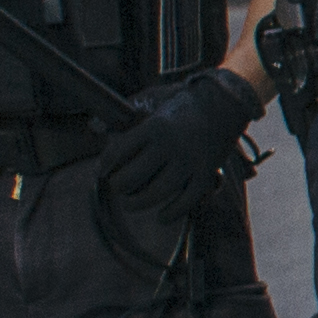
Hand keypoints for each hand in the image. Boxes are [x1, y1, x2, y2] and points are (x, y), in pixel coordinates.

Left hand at [96, 66, 267, 229]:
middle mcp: (170, 146)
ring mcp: (189, 162)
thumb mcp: (152, 101)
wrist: (224, 103)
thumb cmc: (183, 102)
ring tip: (131, 203)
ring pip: (157, 193)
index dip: (105, 164)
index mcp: (153, 127)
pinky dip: (172, 212)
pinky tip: (162, 217)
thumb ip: (125, 116)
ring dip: (139, 203)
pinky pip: (187, 201)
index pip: (118, 152)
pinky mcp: (206, 174)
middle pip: (133, 177)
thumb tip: (93, 127)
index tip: (103, 170)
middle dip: (119, 186)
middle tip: (117, 186)